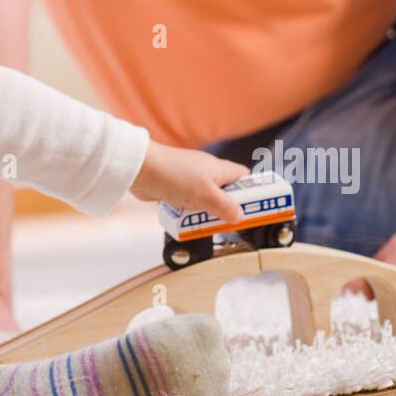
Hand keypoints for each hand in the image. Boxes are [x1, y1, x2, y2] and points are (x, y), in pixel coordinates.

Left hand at [129, 140, 249, 226]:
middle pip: (225, 192)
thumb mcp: (207, 196)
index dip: (252, 192)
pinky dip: (189, 213)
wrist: (140, 170)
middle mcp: (206, 172)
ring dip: (206, 214)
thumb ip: (226, 207)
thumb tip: (240, 216)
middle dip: (227, 210)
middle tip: (228, 225)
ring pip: (206, 200)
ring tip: (206, 227)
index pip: (243, 177)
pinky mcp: (174, 188)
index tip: (256, 209)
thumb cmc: (174, 176)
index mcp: (219, 169)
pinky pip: (188, 203)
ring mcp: (189, 179)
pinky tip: (187, 221)